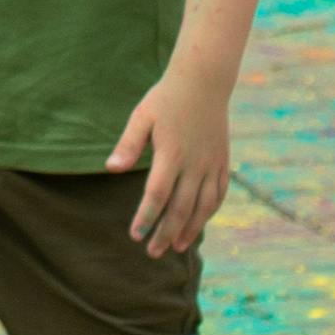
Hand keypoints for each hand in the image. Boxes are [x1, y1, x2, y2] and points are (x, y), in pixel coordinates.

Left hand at [109, 60, 232, 252]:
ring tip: (177, 248)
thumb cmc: (166, 99)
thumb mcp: (142, 117)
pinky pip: (219, 194)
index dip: (146, 217)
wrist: (204, 82)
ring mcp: (212, 164)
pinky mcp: (223, 162)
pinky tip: (198, 224)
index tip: (135, 235)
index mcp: (171, 154)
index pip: (157, 195)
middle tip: (152, 252)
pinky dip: (209, 213)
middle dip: (166, 233)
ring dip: (190, 229)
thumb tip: (111, 169)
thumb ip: (128, 145)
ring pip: (203, 206)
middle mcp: (195, 164)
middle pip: (180, 208)